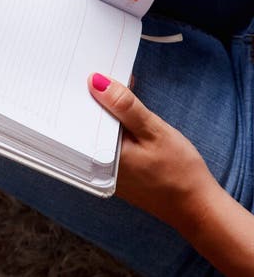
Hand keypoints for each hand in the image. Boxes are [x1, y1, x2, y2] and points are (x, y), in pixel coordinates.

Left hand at [89, 73, 215, 230]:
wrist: (197, 207)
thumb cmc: (180, 171)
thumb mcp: (154, 130)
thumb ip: (124, 106)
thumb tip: (96, 81)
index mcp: (101, 155)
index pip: (80, 117)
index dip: (83, 92)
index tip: (85, 69)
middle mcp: (97, 165)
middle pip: (86, 123)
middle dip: (92, 99)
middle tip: (99, 71)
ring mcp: (106, 170)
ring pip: (96, 132)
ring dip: (102, 111)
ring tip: (109, 85)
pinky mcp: (116, 172)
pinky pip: (106, 142)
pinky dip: (111, 126)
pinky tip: (119, 111)